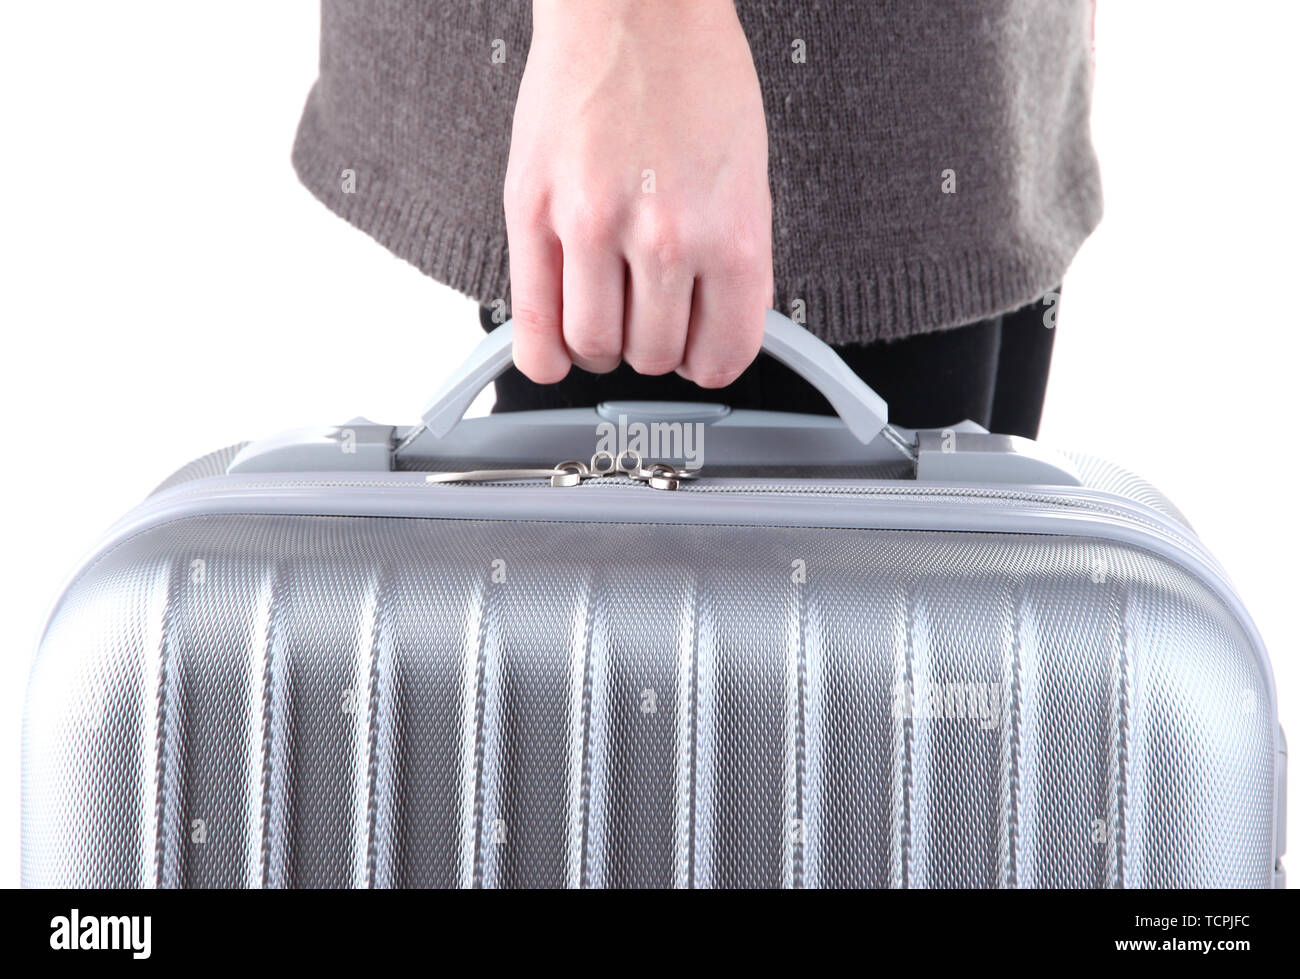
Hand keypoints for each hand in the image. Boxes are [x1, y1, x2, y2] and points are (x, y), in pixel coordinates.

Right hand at [504, 0, 772, 386]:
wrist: (635, 4)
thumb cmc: (693, 75)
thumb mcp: (746, 175)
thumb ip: (729, 260)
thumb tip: (709, 324)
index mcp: (733, 233)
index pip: (723, 355)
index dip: (706, 360)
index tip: (695, 350)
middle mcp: (667, 239)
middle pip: (653, 356)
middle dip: (650, 345)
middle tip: (645, 314)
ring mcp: (594, 228)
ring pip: (595, 349)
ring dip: (600, 344)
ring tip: (602, 310)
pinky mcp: (535, 213)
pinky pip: (534, 330)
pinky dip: (545, 357)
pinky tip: (555, 348)